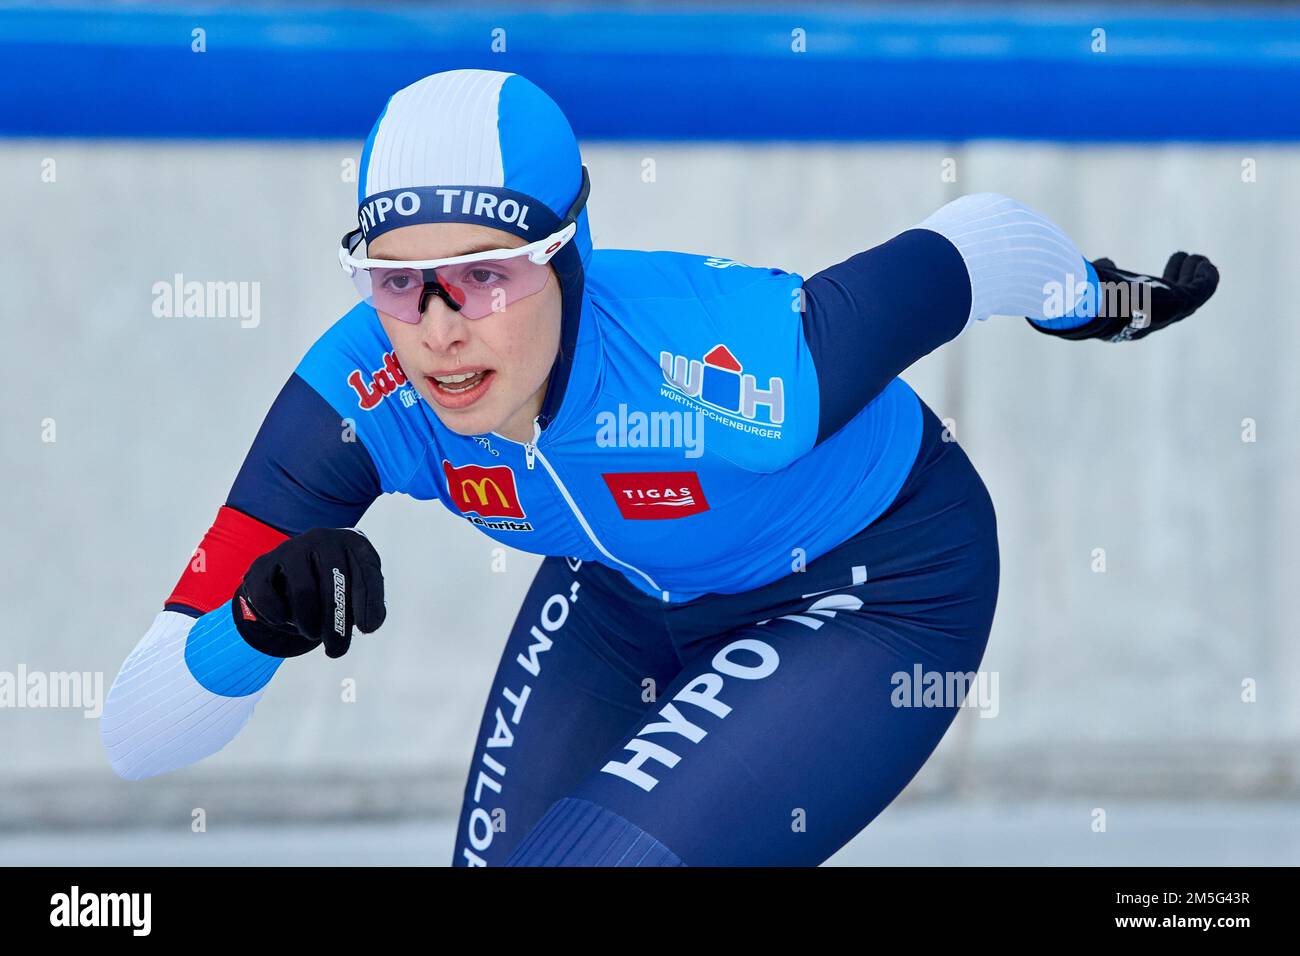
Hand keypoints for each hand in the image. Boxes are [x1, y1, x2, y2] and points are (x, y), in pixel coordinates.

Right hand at [232, 528, 385, 658]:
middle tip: (337, 651)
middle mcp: (323, 539)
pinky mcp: (262, 563)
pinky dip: (277, 615)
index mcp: (353, 543)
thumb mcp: (357, 589)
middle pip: (333, 585)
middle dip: (335, 624)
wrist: (290, 571)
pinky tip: (284, 619)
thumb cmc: (336, 583)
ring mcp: (291, 548)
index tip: (367, 629)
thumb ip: (368, 605)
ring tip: (312, 634)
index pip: (366, 572)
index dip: (369, 602)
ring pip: (303, 591)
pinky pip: (268, 595)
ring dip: (309, 622)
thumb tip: (369, 624)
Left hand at [1029, 252, 1219, 341]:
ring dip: (1193, 278)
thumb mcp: (1091, 284)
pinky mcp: (1180, 304)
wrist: (1093, 303)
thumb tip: (1103, 263)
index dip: (1152, 290)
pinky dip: (1206, 278)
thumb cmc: (1085, 296)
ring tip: (1197, 259)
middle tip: (1183, 260)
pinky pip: (1201, 291)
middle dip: (1178, 282)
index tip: (1156, 275)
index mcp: (1124, 324)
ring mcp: (1165, 316)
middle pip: (1170, 302)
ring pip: (1188, 296)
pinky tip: (1205, 263)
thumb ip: (1098, 274)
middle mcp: (1146, 324)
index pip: (1143, 309)